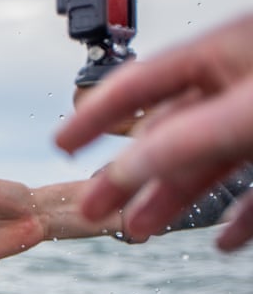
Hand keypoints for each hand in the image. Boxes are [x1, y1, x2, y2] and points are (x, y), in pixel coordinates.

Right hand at [56, 13, 252, 250]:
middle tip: (92, 203)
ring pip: (208, 162)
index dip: (92, 116)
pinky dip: (236, 216)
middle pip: (169, 133)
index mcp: (223, 53)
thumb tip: (120, 171)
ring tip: (140, 228)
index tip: (60, 144)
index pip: (137, 85)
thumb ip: (178, 143)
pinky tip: (220, 240)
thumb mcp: (239, 116)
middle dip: (128, 174)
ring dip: (172, 198)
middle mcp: (241, 82)